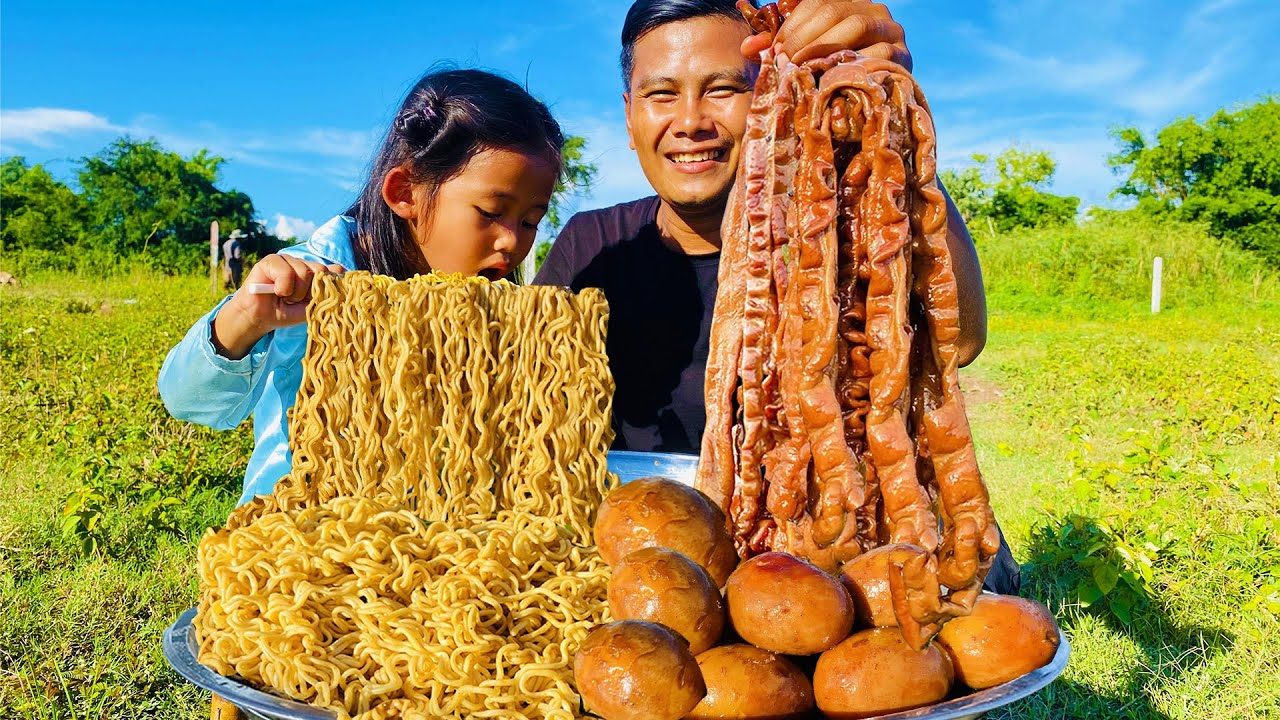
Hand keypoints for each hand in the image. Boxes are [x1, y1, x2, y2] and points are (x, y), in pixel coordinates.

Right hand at [212, 254, 344, 358]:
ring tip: (284, 297)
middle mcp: (304, 264)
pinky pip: (287, 272)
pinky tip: (275, 292)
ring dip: (295, 293)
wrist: (260, 318)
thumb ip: (327, 295)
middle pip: (321, 271)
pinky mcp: (272, 260)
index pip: (334, 270)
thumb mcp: (311, 307)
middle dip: (310, 292)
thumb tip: (342, 275)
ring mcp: (288, 260)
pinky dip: (283, 288)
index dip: (330, 285)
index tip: (318, 299)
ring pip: (304, 272)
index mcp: (315, 273)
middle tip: (296, 300)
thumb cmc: (286, 312)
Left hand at [741, 0, 911, 69]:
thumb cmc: (832, 79)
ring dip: (824, 47)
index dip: (792, 23)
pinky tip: (830, 79)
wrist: (874, 110)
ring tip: (802, 68)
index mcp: (851, 4)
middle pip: (836, 11)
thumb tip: (748, 49)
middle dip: (804, 36)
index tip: (772, 48)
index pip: (819, 1)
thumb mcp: (805, 57)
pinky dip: (851, 65)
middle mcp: (874, 12)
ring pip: (856, 26)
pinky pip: (878, 55)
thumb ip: (779, 47)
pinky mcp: (902, 58)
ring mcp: (892, 32)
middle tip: (784, 60)